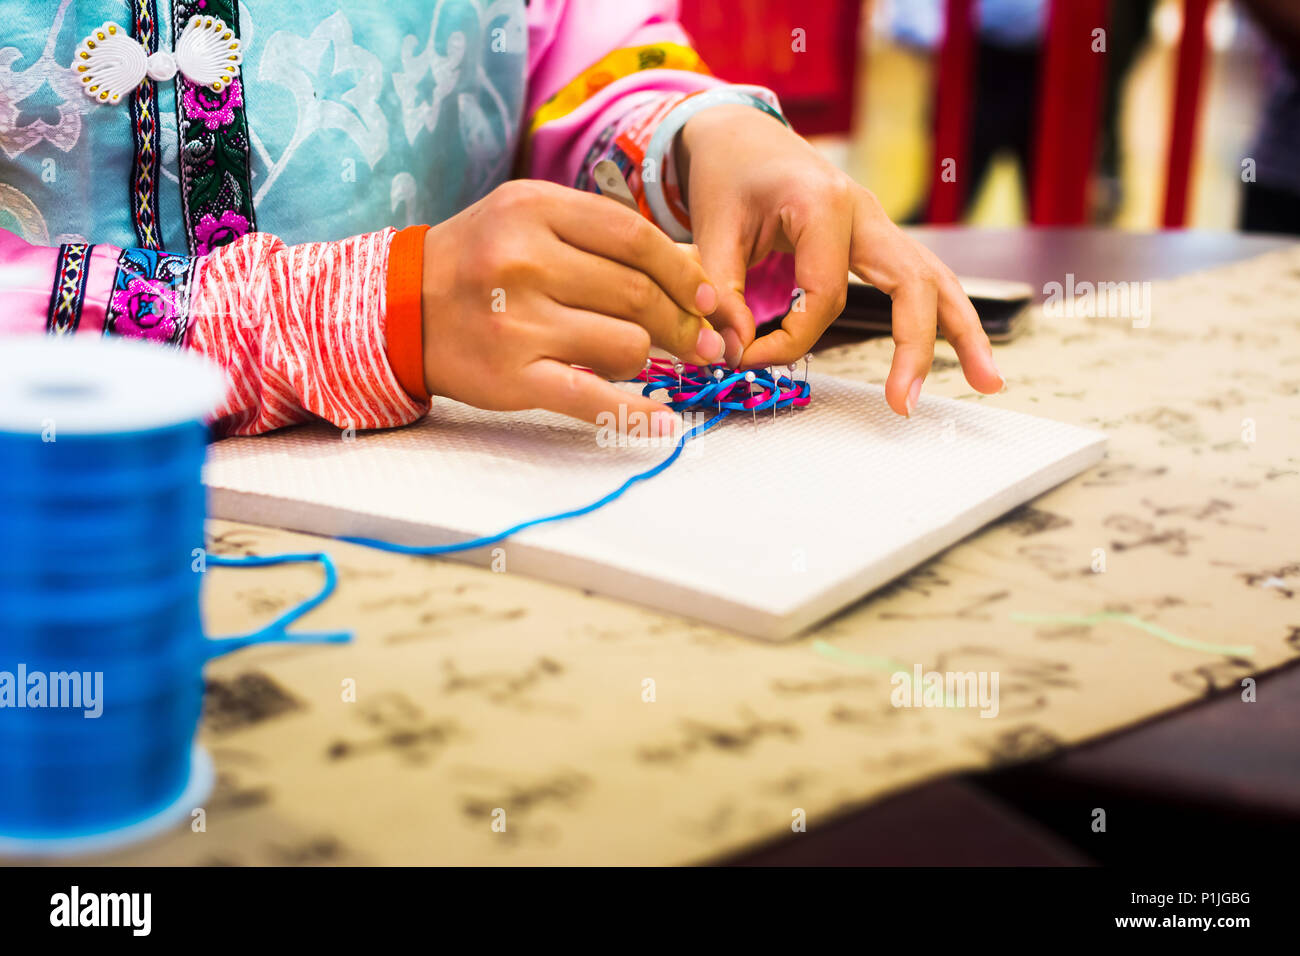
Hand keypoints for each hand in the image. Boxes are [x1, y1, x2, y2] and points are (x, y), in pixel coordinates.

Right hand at [420, 180, 723, 433]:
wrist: (396, 308)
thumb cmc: (478, 261)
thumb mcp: (530, 222)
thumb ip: (602, 236)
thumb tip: (693, 272)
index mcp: (533, 209)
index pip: (635, 239)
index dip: (684, 273)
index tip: (709, 298)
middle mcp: (524, 262)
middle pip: (637, 294)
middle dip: (682, 324)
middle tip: (702, 343)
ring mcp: (516, 323)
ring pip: (625, 345)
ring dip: (643, 358)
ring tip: (628, 358)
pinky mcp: (512, 377)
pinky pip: (591, 399)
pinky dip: (634, 415)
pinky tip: (663, 424)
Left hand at [678, 105, 1004, 415]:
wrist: (743, 134)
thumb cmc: (729, 174)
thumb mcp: (710, 228)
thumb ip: (721, 292)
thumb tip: (735, 350)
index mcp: (824, 203)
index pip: (823, 297)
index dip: (788, 340)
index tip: (750, 357)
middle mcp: (865, 211)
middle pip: (910, 284)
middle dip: (913, 347)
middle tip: (904, 404)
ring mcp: (880, 224)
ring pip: (936, 280)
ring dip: (963, 332)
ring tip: (988, 383)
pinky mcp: (880, 239)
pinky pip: (924, 278)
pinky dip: (948, 316)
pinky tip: (971, 354)